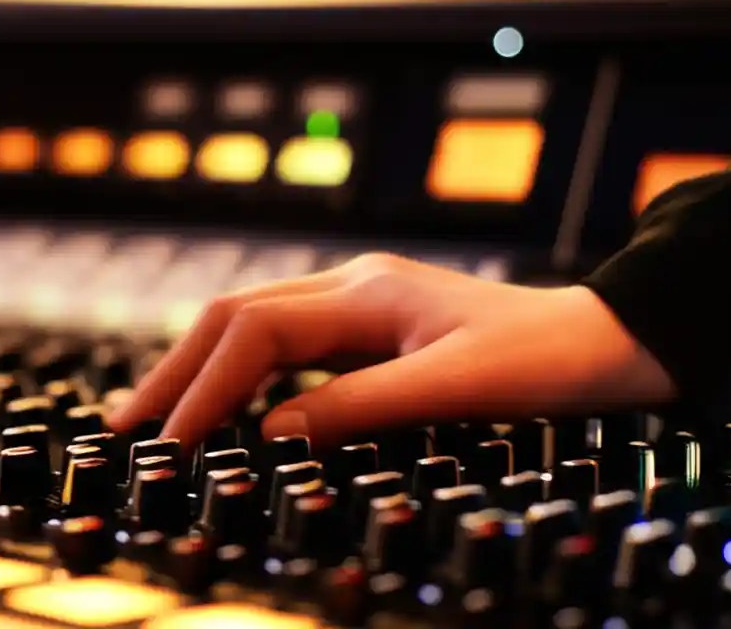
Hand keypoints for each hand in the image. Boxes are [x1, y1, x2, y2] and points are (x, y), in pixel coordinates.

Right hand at [106, 253, 675, 450]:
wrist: (607, 338)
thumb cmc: (547, 359)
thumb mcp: (458, 388)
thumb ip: (360, 406)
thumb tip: (271, 434)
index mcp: (365, 293)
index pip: (253, 333)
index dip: (205, 388)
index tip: (172, 442)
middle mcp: (349, 287)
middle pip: (231, 317)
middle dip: (174, 371)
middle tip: (123, 424)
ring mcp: (355, 303)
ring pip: (248, 327)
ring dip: (196, 370)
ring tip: (152, 416)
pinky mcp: (365, 327)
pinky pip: (279, 345)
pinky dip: (236, 374)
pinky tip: (221, 403)